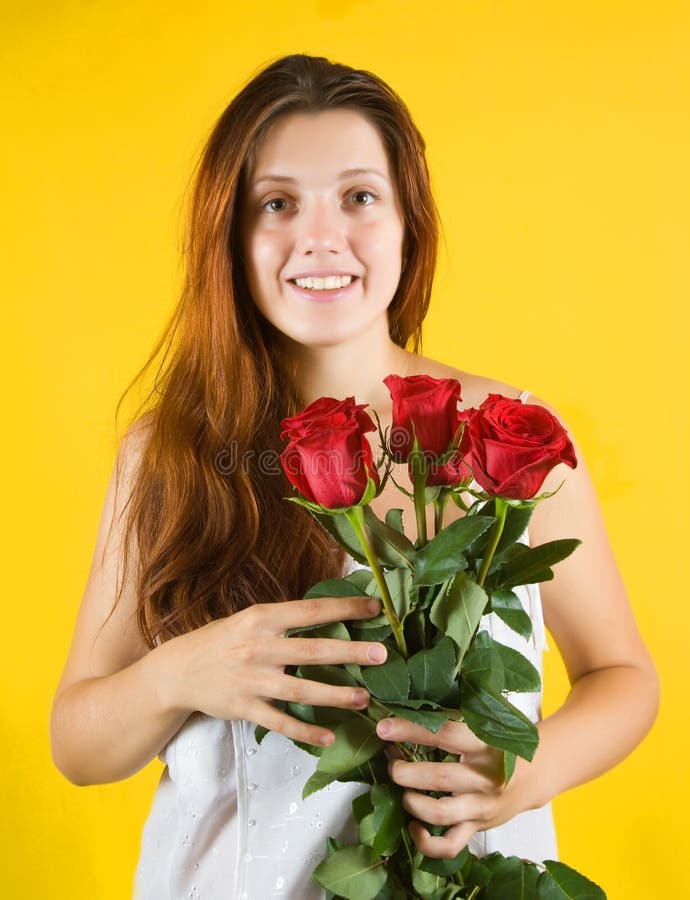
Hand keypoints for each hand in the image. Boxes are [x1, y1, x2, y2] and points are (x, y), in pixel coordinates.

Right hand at [159, 595, 386, 745]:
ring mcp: (252, 681)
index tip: (374, 606)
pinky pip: (280, 723)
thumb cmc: (221, 641)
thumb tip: (330, 615)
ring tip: (364, 698)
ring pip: (301, 690)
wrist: (177, 672)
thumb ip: (284, 620)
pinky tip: (329, 737)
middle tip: (382, 654)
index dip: (343, 608)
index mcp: (261, 619)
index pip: (310, 610)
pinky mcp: (245, 709)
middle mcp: (259, 648)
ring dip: (335, 696)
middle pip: (312, 650)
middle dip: (350, 653)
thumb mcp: (250, 620)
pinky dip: (305, 731)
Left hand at [376, 717, 514, 857]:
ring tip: (401, 790)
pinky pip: (450, 845)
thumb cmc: (499, 743)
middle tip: (391, 763)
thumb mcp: (484, 725)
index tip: (384, 727)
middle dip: (405, 771)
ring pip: (441, 813)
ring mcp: (482, 807)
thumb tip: (406, 708)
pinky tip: (413, 826)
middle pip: (439, 778)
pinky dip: (426, 842)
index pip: (444, 734)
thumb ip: (452, 719)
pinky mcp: (478, 828)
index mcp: (485, 745)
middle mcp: (485, 778)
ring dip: (412, 802)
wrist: (537, 772)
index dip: (410, 730)